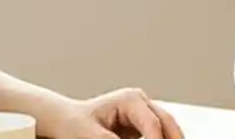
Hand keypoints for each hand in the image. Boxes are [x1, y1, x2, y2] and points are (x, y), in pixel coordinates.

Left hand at [47, 88, 184, 138]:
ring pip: (168, 130)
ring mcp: (144, 115)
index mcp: (130, 99)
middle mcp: (141, 104)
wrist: (66, 122)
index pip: (153, 123)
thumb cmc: (74, 125)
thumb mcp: (90, 135)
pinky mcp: (143, 128)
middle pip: (168, 124)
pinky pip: (160, 137)